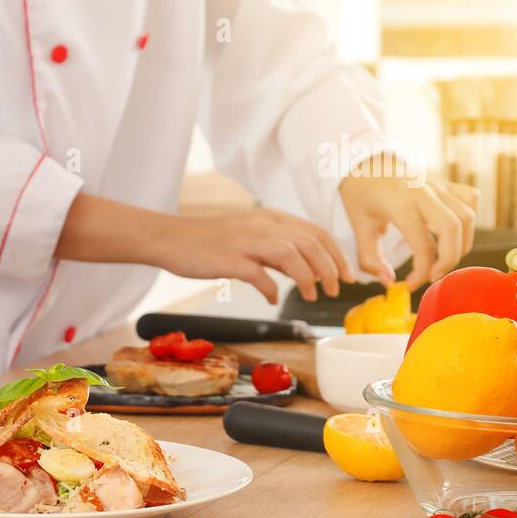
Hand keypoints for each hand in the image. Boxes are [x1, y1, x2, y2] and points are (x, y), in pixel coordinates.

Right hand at [150, 209, 353, 303]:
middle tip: (335, 290)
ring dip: (308, 277)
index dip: (337, 254)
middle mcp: (261, 225)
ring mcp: (245, 241)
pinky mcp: (228, 259)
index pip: (316, 232)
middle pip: (310, 243)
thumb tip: (302, 270)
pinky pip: (259, 274)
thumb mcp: (248, 236)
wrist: (169, 238)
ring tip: (313, 295)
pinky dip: (271, 289)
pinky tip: (271, 299)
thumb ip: (275, 250)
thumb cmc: (207, 241)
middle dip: (330, 268)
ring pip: (292, 254)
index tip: (347, 275)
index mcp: (270, 218)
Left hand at [341, 157, 478, 288]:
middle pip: (454, 229)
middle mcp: (423, 193)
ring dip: (462, 244)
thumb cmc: (360, 194)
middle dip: (449, 259)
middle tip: (434, 275)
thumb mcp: (358, 226)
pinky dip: (468, 220)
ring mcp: (437, 186)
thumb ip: (370, 258)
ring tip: (444, 260)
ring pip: (467, 216)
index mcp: (399, 205)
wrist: (364, 161)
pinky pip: (470, 200)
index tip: (411, 285)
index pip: (423, 244)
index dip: (422, 271)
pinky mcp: (445, 183)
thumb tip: (388, 282)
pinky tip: (453, 233)